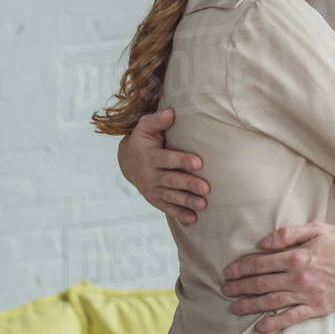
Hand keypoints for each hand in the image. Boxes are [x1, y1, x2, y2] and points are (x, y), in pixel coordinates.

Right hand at [118, 108, 209, 223]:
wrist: (128, 161)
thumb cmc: (143, 140)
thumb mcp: (145, 127)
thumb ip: (157, 120)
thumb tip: (171, 113)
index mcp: (149, 156)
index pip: (168, 159)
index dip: (183, 160)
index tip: (199, 162)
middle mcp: (150, 175)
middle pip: (172, 180)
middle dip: (189, 184)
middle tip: (206, 188)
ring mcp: (151, 189)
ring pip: (171, 196)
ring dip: (187, 201)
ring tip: (203, 205)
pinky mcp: (154, 199)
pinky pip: (166, 208)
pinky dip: (179, 214)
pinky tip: (193, 219)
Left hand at [220, 222, 334, 333]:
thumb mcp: (316, 228)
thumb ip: (287, 234)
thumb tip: (263, 243)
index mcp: (295, 257)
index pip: (259, 264)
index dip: (240, 268)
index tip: (228, 272)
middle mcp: (297, 277)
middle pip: (260, 284)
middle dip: (239, 287)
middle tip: (224, 290)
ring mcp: (306, 295)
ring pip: (271, 302)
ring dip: (249, 305)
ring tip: (234, 308)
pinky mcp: (316, 307)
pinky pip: (290, 318)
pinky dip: (274, 323)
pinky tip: (260, 327)